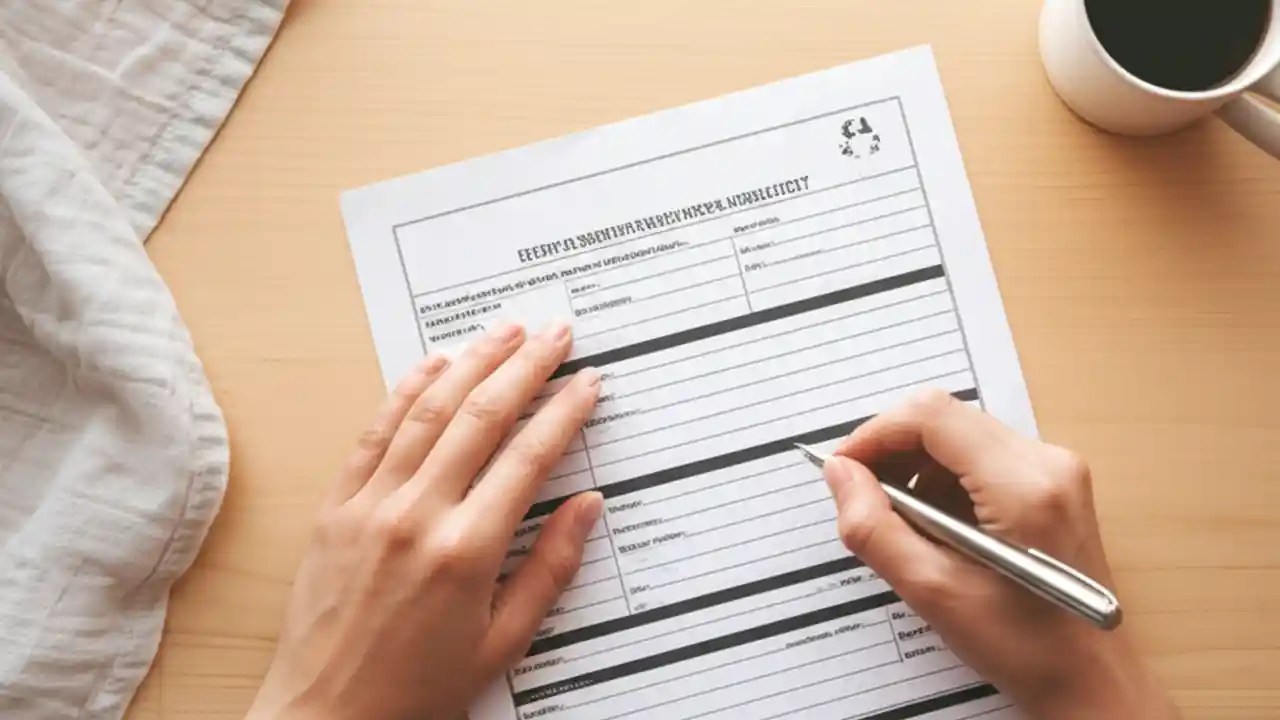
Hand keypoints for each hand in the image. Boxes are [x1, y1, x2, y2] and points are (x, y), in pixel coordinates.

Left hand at [247, 321, 602, 719]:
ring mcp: (370, 506)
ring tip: (505, 330)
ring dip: (471, 362)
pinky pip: (373, 433)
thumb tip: (587, 507)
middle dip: (525, 366)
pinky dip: (405, 391)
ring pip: (428, 411)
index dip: (564, 412)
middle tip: (556, 333)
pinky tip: (433, 365)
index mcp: (465, 553)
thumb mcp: (501, 643)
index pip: (529, 458)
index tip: (588, 382)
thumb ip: (549, 569)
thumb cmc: (417, 692)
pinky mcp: (335, 508)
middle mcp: (416, 516)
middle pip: (482, 417)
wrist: (326, 719)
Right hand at [824, 390, 1177, 719]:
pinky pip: (981, 457)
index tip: (843, 469)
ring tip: (907, 526)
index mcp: (1024, 487)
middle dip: (893, 452)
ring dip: (918, 470)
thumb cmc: (1024, 647)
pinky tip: (939, 528)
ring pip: (960, 436)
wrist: (1090, 679)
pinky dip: (945, 482)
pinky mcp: (1053, 482)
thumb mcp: (933, 592)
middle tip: (865, 499)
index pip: (932, 416)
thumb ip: (875, 528)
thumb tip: (840, 473)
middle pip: (945, 419)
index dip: (876, 434)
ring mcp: (1056, 469)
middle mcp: (1047, 462)